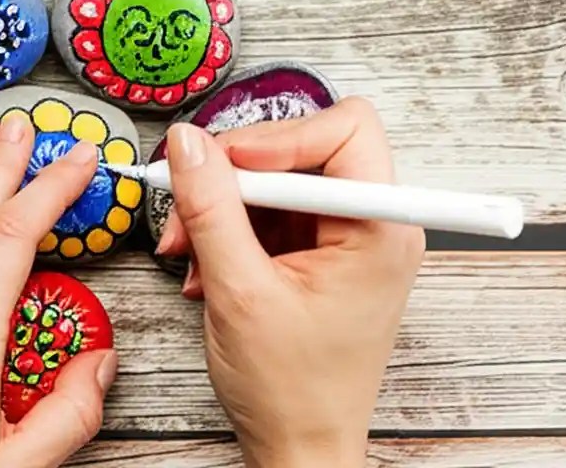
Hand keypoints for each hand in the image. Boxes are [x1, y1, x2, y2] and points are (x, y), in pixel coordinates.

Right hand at [156, 97, 424, 467]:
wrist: (298, 448)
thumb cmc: (291, 391)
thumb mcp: (238, 292)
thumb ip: (210, 209)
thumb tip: (188, 143)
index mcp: (378, 228)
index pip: (344, 129)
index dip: (279, 136)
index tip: (226, 162)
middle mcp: (370, 224)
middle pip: (300, 149)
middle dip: (235, 175)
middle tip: (188, 206)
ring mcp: (342, 239)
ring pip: (272, 180)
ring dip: (220, 209)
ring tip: (186, 251)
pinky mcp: (316, 254)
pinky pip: (264, 213)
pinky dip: (225, 232)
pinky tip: (203, 268)